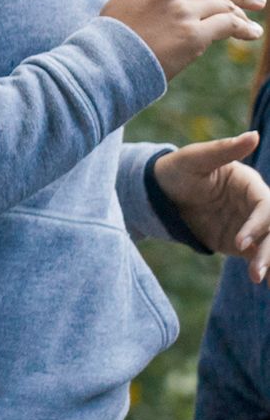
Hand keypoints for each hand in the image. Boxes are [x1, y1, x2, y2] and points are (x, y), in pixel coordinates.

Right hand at [101, 0, 266, 79]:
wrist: (108, 58)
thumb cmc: (114, 33)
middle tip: (255, 0)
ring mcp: (184, 10)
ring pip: (224, 6)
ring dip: (243, 14)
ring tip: (252, 23)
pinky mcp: (194, 34)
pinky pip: (229, 25)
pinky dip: (245, 29)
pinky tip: (253, 33)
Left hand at [157, 133, 269, 282]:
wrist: (160, 194)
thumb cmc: (177, 169)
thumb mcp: (195, 158)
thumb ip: (225, 150)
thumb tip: (255, 135)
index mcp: (250, 185)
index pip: (267, 207)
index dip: (258, 225)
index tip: (240, 242)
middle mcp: (255, 207)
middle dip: (269, 251)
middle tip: (255, 272)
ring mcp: (250, 227)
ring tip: (259, 280)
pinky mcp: (241, 244)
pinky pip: (259, 258)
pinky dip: (266, 270)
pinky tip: (266, 284)